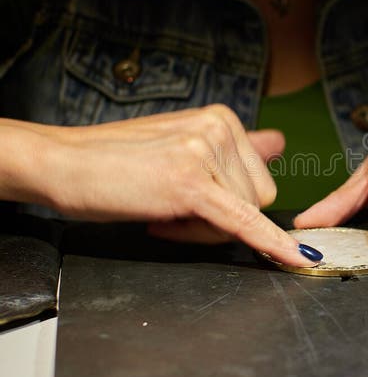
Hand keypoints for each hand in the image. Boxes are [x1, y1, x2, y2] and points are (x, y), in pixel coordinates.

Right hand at [0, 107, 322, 267]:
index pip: (258, 178)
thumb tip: (279, 144)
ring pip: (243, 217)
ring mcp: (206, 153)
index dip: (231, 203)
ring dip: (203, 229)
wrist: (64, 164)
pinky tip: (295, 258)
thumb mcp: (181, 147)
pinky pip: (242, 222)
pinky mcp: (191, 183)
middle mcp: (220, 127)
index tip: (201, 210)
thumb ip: (233, 150)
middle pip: (257, 199)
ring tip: (158, 210)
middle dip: (221, 219)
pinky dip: (269, 243)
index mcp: (222, 118)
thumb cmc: (116, 163)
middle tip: (168, 211)